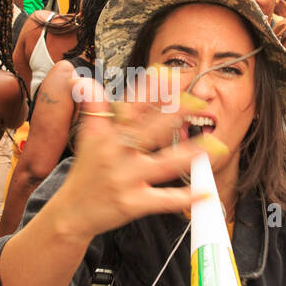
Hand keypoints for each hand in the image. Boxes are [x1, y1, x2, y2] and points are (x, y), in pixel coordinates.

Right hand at [47, 70, 209, 241]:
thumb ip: (93, 107)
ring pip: (163, 164)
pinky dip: (185, 198)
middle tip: (198, 102)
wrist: (71, 213)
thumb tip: (83, 80)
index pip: (130, 107)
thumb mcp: (87, 137)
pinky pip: (164, 200)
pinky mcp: (133, 203)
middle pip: (150, 130)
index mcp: (108, 135)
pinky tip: (205, 193)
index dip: (148, 89)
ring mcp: (126, 179)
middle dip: (174, 114)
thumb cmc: (86, 174)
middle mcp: (117, 154)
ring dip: (189, 154)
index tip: (166, 73)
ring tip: (213, 144)